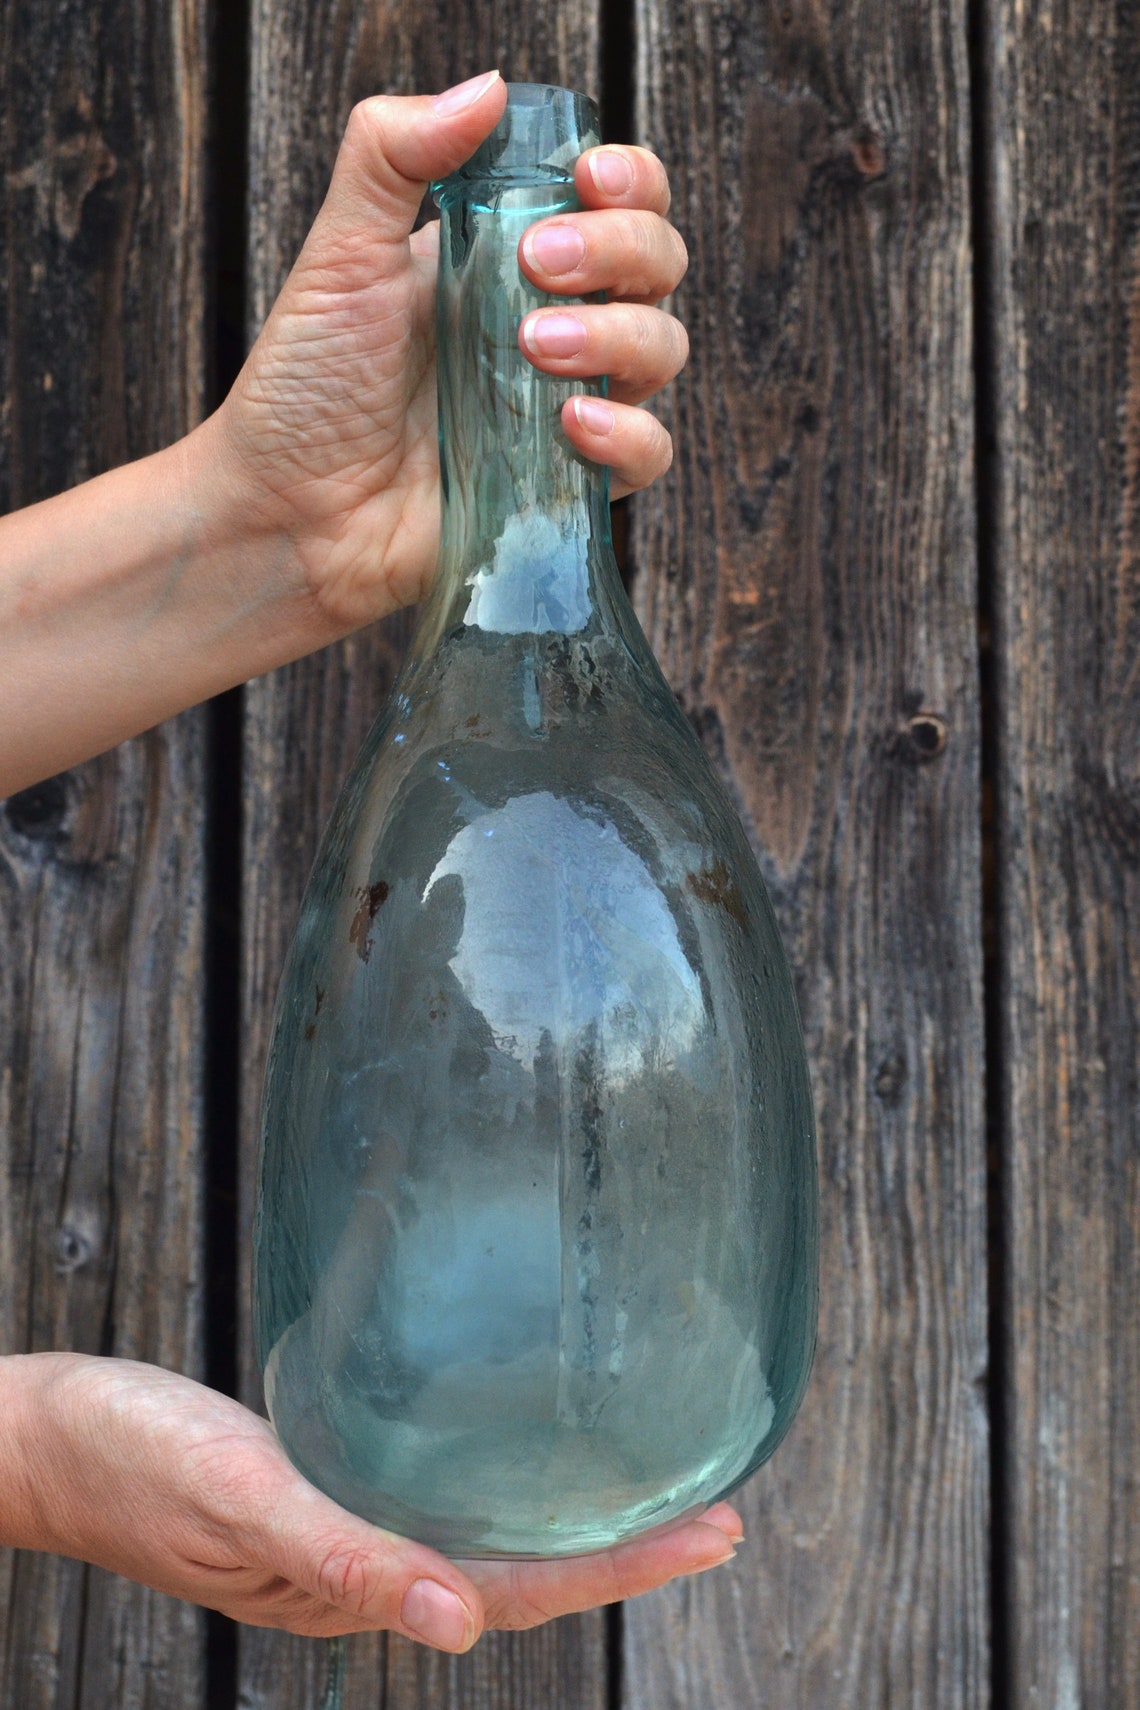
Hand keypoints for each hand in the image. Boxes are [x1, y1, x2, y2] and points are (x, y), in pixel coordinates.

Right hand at [4, 1354, 740, 1648]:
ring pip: (482, 1544)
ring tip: (650, 1493)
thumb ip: (341, 1554)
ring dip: (571, 1525)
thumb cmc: (130, 1459)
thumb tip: (457, 1622)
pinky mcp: (323, 1488)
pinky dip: (495, 1491)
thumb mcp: (237, 1497)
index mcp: (349, 1583)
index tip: (713, 1533)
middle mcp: (362, 1570)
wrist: (51, 1436)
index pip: (515, 1588)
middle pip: (518, 1574)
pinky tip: (519, 1459)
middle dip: (623, 1550)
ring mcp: (343, 1534)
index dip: (619, 1564)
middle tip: (721, 1517)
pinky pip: (429, 1504)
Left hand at [205, 69, 688, 631]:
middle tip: (540, 264)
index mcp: (506, 257)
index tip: (587, 178)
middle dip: (619, 249)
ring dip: (618, 335)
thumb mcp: (337, 255)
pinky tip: (570, 426)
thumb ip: (395, 157)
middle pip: (656, 263)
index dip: (628, 180)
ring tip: (533, 348)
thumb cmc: (304, 391)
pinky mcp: (569, 485)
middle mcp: (550, 323)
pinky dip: (627, 434)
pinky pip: (647, 453)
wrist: (287, 516)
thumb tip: (487, 87)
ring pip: (663, 348)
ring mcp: (566, 405)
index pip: (614, 198)